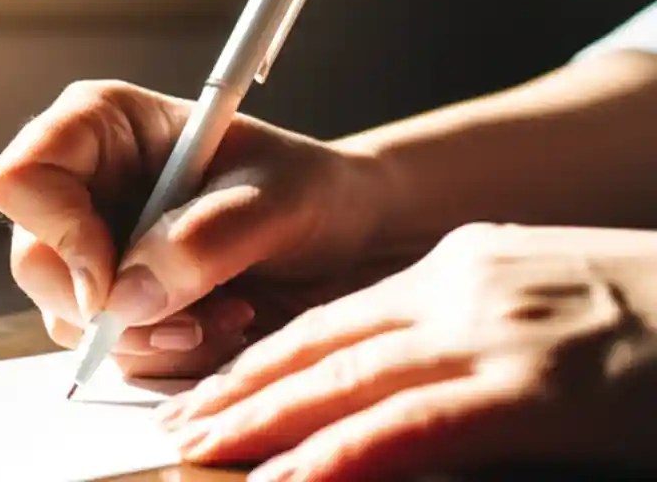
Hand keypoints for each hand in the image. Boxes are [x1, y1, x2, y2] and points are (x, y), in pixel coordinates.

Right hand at [0, 80, 394, 375]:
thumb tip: (126, 297)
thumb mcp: (276, 202)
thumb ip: (202, 241)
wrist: (348, 242)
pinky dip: (167, 355)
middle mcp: (84, 186)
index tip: (112, 279)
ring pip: (68, 318)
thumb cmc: (313, 192)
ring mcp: (95, 248)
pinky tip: (221, 327)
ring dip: (150, 336)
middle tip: (187, 322)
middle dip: (109, 308)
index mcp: (102, 127)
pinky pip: (109, 351)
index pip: (24, 177)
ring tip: (228, 313)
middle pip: (34, 261)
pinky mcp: (117, 301)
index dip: (57, 232)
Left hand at [158, 223, 656, 480]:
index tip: (213, 390)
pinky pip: (413, 427)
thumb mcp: (546, 303)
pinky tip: (290, 481)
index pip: (336, 317)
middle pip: (323, 342)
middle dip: (242, 389)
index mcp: (463, 265)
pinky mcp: (534, 389)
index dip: (264, 358)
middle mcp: (462, 288)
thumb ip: (468, 338)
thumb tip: (403, 384)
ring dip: (264, 422)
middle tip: (178, 426)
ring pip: (348, 380)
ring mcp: (495, 334)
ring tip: (200, 452)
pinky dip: (343, 456)